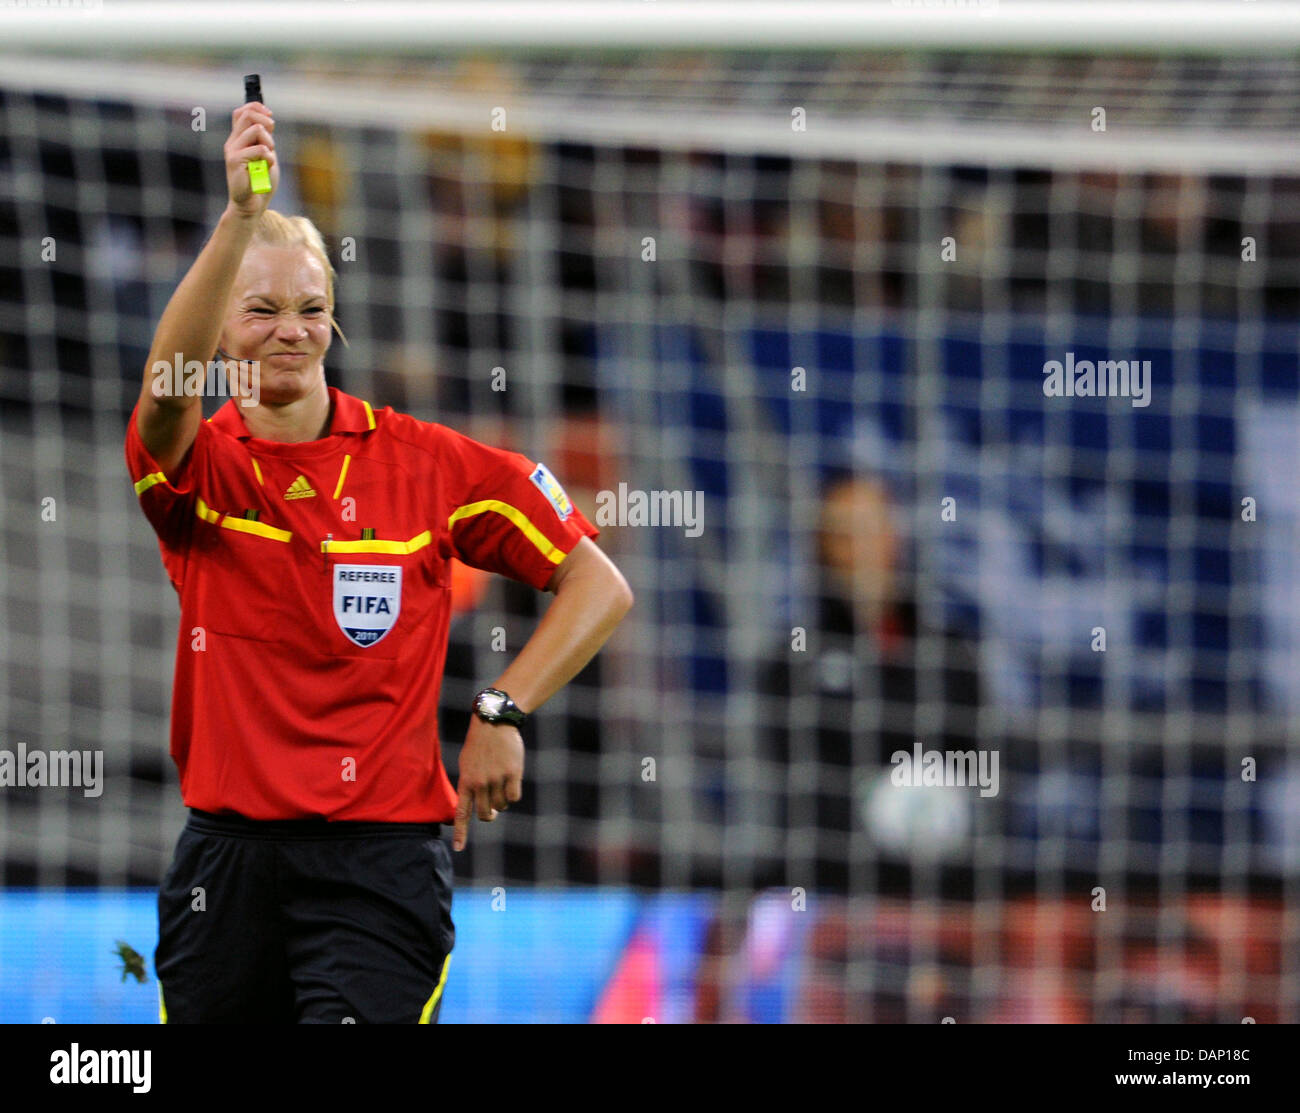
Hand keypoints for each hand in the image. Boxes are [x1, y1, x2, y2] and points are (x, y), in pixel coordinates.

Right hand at [224, 101, 278, 217]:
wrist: (251, 205)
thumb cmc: (260, 182)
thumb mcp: (266, 156)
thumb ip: (264, 140)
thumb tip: (268, 120)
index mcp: (239, 139)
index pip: (241, 112)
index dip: (256, 107)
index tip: (270, 116)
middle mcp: (233, 142)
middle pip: (247, 115)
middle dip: (266, 122)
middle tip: (272, 139)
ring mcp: (233, 151)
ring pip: (256, 130)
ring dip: (270, 143)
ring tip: (269, 159)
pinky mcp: (235, 161)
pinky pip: (259, 150)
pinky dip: (269, 158)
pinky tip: (267, 168)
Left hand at [452, 718, 523, 850]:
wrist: (494, 722)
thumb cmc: (479, 745)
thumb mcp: (467, 764)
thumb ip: (471, 786)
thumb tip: (484, 810)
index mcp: (466, 781)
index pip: (461, 813)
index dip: (461, 833)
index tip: (458, 849)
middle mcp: (480, 783)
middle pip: (485, 814)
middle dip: (489, 814)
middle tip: (492, 810)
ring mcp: (496, 778)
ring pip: (501, 805)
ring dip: (502, 800)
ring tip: (500, 782)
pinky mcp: (512, 773)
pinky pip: (514, 796)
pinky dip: (513, 793)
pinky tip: (511, 779)